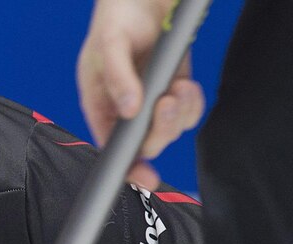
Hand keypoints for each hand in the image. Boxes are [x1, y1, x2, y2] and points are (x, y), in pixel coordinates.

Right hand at [76, 0, 204, 188]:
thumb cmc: (116, 17)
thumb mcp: (108, 44)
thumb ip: (116, 77)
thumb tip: (128, 109)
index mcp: (100, 105)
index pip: (109, 147)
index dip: (125, 167)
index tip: (143, 177)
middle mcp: (126, 110)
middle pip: (144, 143)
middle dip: (159, 129)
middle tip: (165, 102)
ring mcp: (152, 102)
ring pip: (169, 131)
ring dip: (178, 115)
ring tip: (177, 87)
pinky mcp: (175, 89)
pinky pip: (188, 113)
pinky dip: (192, 104)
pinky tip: (186, 85)